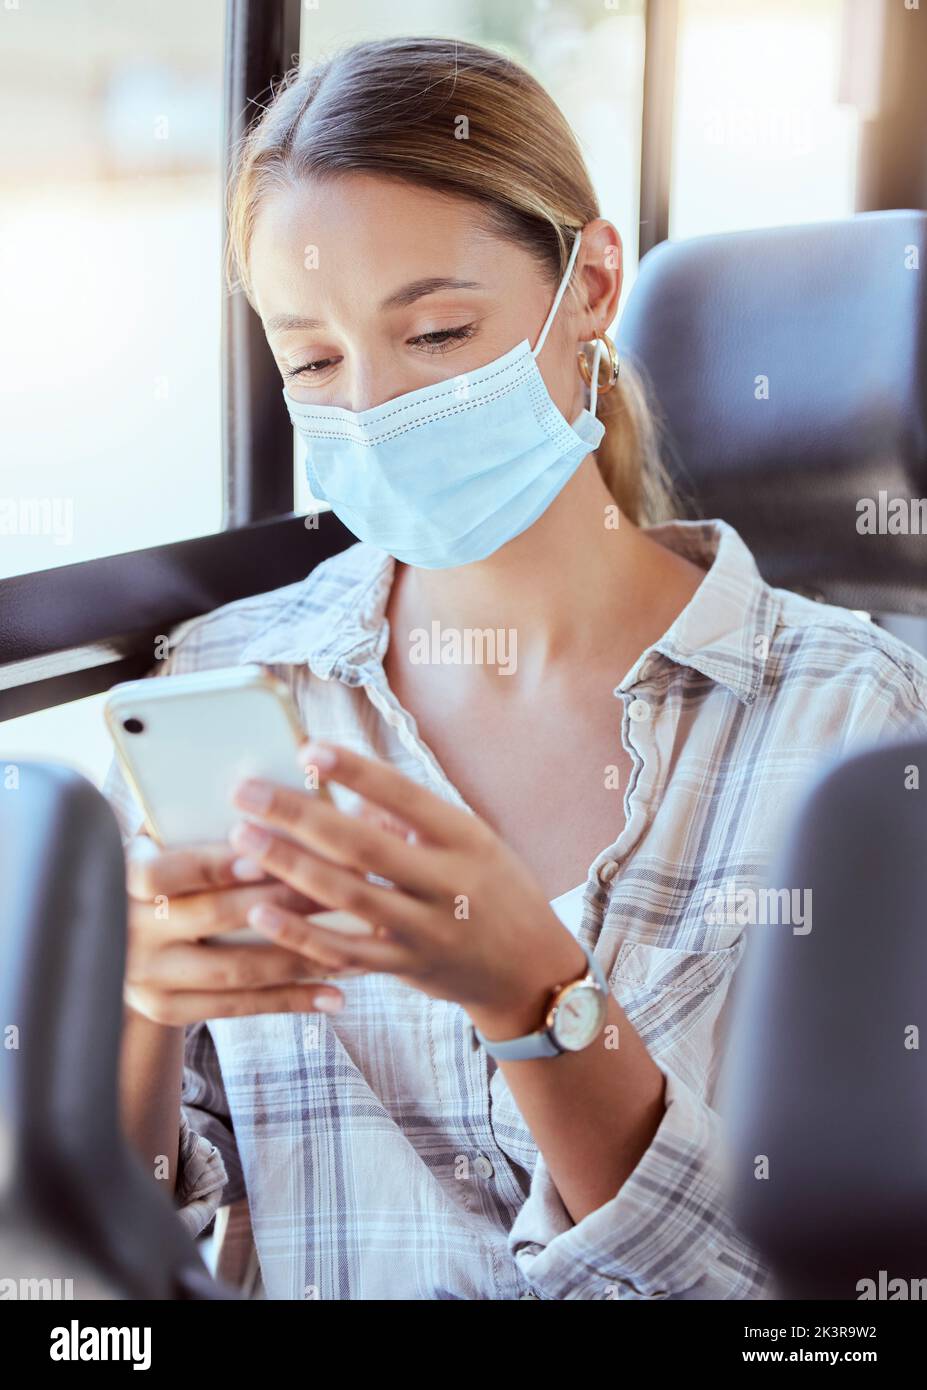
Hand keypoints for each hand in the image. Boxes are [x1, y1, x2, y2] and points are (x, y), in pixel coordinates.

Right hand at [123, 833, 349, 1025]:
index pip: (159, 873)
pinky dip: (290, 1000)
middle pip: (211, 918)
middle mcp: (129, 932)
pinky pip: (238, 1007)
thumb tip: (278, 796)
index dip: (214, 866)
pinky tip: (334, 995)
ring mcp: (146, 978)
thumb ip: (200, 824)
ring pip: (234, 970)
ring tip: (351, 943)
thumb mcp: (163, 840)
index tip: (266, 858)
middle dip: (279, 901)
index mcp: (121, 879)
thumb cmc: (164, 865)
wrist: (112, 937)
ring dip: (298, 956)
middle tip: (335, 889)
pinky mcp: (168, 1009)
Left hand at [227, 741, 587, 1031]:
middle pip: (362, 845)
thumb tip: (341, 793)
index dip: (354, 771)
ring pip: (347, 897)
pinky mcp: (405, 968)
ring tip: (241, 839)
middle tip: (245, 792)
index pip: (404, 796)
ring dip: (288, 867)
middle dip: (298, 815)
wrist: (530, 970)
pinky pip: (345, 953)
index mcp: (465, 838)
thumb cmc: (496, 888)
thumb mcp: (471, 841)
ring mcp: (425, 930)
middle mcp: (447, 884)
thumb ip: (411, 820)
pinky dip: (300, 933)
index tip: (306, 749)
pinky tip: (260, 913)